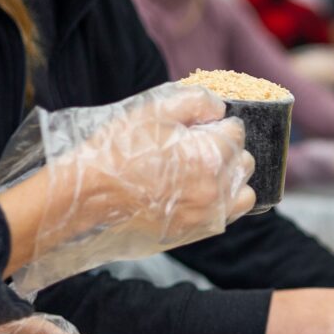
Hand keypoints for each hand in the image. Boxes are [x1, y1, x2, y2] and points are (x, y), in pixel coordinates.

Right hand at [80, 84, 256, 235]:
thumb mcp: (154, 111)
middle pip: (244, 162)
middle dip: (227, 150)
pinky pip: (227, 216)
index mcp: (211, 155)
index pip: (236, 131)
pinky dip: (221, 203)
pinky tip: (196, 194)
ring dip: (231, 180)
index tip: (198, 127)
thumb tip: (219, 107)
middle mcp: (216, 188)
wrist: (88, 196)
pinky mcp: (196, 232)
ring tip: (203, 173)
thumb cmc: (117, 151)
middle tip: (197, 147)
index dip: (216, 124)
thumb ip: (196, 101)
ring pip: (243, 193)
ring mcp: (208, 214)